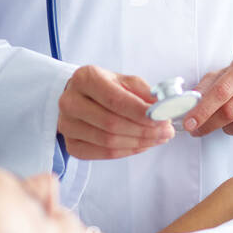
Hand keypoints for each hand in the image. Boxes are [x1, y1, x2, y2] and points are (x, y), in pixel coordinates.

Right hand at [58, 65, 173, 160]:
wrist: (83, 98)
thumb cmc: (107, 88)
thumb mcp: (126, 82)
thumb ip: (145, 93)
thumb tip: (164, 109)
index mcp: (85, 78)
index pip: (116, 100)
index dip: (141, 113)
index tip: (163, 118)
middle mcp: (70, 101)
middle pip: (112, 124)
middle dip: (144, 131)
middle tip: (166, 131)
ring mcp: (67, 124)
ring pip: (108, 142)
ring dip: (139, 143)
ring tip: (158, 138)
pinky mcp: (71, 144)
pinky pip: (103, 154)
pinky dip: (127, 151)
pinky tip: (141, 145)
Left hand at [184, 55, 232, 145]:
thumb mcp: (220, 77)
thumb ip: (202, 89)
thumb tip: (184, 106)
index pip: (221, 91)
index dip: (202, 110)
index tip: (188, 124)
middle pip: (231, 111)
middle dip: (209, 124)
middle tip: (198, 129)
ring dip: (228, 129)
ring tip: (227, 123)